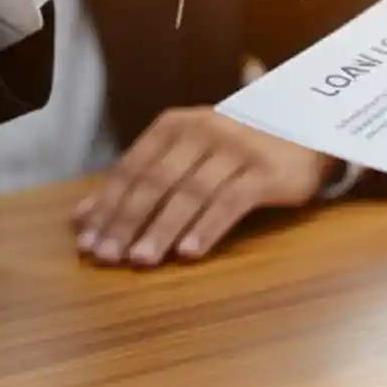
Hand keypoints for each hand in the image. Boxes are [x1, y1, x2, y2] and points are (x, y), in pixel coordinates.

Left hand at [72, 108, 333, 266]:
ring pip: (190, 193)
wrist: (304, 133)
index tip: (87, 241)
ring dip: (162, 229)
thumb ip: (138, 182)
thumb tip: (82, 218)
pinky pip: (230, 202)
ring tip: (141, 260)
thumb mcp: (185, 156)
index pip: (132, 168)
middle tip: (107, 257)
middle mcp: (203, 130)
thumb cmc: (234, 151)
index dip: (107, 206)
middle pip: (156, 181)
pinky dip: (206, 228)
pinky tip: (188, 253)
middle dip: (127, 221)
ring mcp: (237, 148)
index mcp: (175, 125)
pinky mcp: (266, 171)